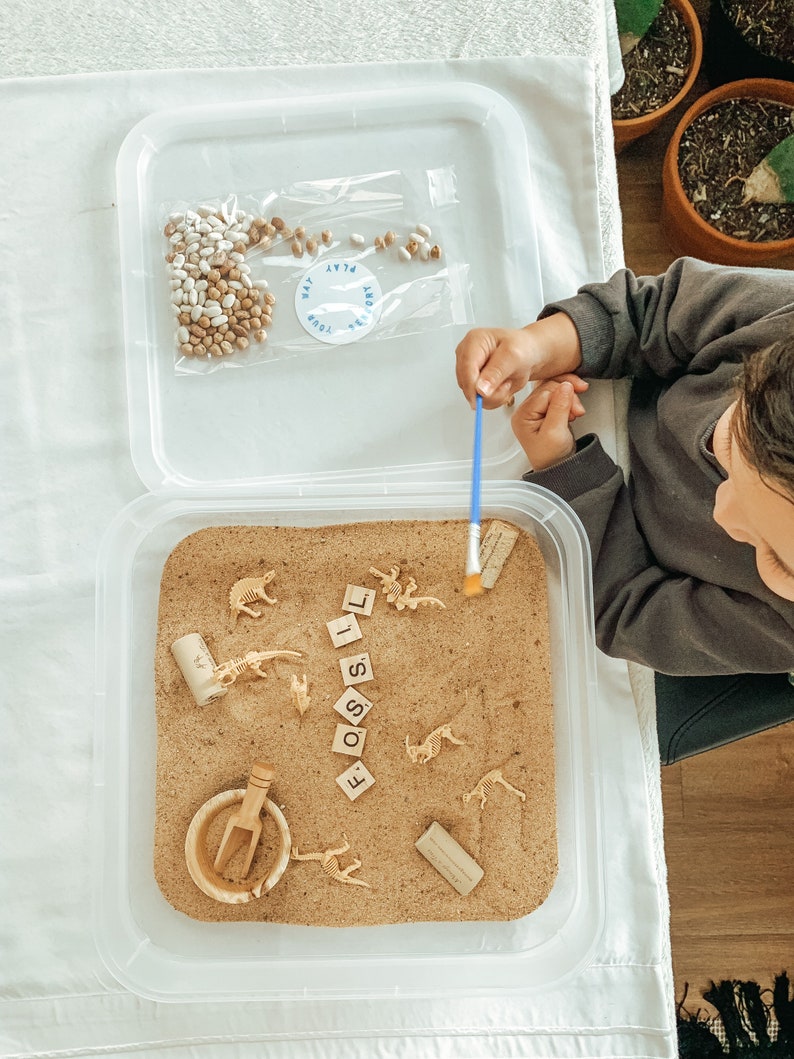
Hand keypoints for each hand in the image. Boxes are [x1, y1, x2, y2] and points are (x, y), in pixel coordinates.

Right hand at [455, 314, 581, 409]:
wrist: (530, 355)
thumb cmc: (523, 348)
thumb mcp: (514, 356)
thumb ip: (496, 372)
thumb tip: (480, 388)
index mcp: (473, 341)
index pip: (466, 367)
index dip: (472, 385)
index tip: (483, 396)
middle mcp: (466, 355)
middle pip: (466, 383)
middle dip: (488, 391)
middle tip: (507, 384)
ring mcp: (468, 370)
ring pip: (472, 395)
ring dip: (493, 396)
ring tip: (506, 382)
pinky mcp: (473, 383)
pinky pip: (478, 400)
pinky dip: (493, 399)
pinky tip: (502, 387)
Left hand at [511, 375, 588, 470]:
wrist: (559, 468)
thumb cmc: (552, 457)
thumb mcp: (556, 432)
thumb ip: (559, 407)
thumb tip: (565, 386)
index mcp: (522, 416)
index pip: (544, 392)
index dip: (563, 396)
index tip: (576, 407)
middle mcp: (526, 411)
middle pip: (549, 388)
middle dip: (568, 396)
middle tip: (578, 410)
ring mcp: (536, 410)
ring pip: (554, 390)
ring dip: (570, 397)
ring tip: (576, 412)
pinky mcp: (546, 410)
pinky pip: (557, 395)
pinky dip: (568, 399)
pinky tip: (573, 408)